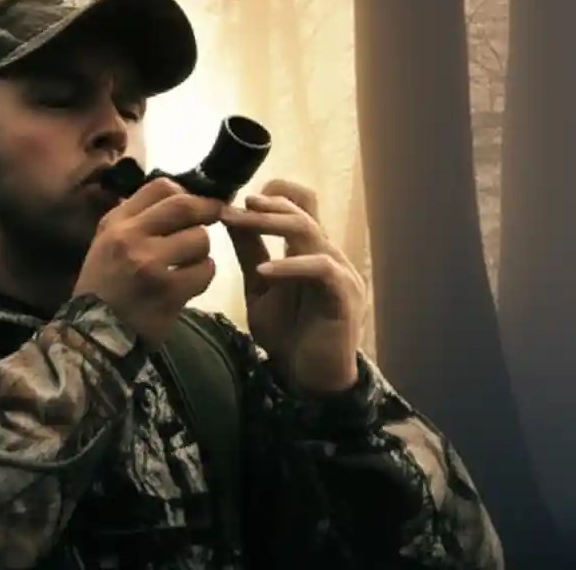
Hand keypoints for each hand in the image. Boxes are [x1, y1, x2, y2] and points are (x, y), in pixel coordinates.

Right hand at [73, 177, 225, 349]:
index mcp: (116, 223)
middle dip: (208, 209)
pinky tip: (189, 284)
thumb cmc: (103, 287)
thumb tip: (175, 195)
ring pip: (200, 239)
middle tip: (217, 214)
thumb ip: (135, 219)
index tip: (196, 202)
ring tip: (188, 263)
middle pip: (185, 206)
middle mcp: (131, 237)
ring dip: (201, 251)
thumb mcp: (106, 243)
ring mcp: (151, 264)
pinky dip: (203, 275)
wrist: (94, 335)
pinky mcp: (169, 290)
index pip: (160, 186)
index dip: (187, 191)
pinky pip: (205, 270)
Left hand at [219, 179, 368, 393]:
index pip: (302, 205)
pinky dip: (291, 266)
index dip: (276, 195)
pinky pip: (321, 269)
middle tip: (234, 206)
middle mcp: (328, 255)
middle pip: (302, 213)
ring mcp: (340, 273)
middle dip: (265, 207)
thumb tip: (231, 216)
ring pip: (309, 232)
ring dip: (272, 224)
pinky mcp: (344, 296)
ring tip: (240, 222)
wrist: (308, 379)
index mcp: (310, 250)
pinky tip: (264, 271)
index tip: (238, 199)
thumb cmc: (288, 333)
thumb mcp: (259, 288)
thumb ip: (250, 253)